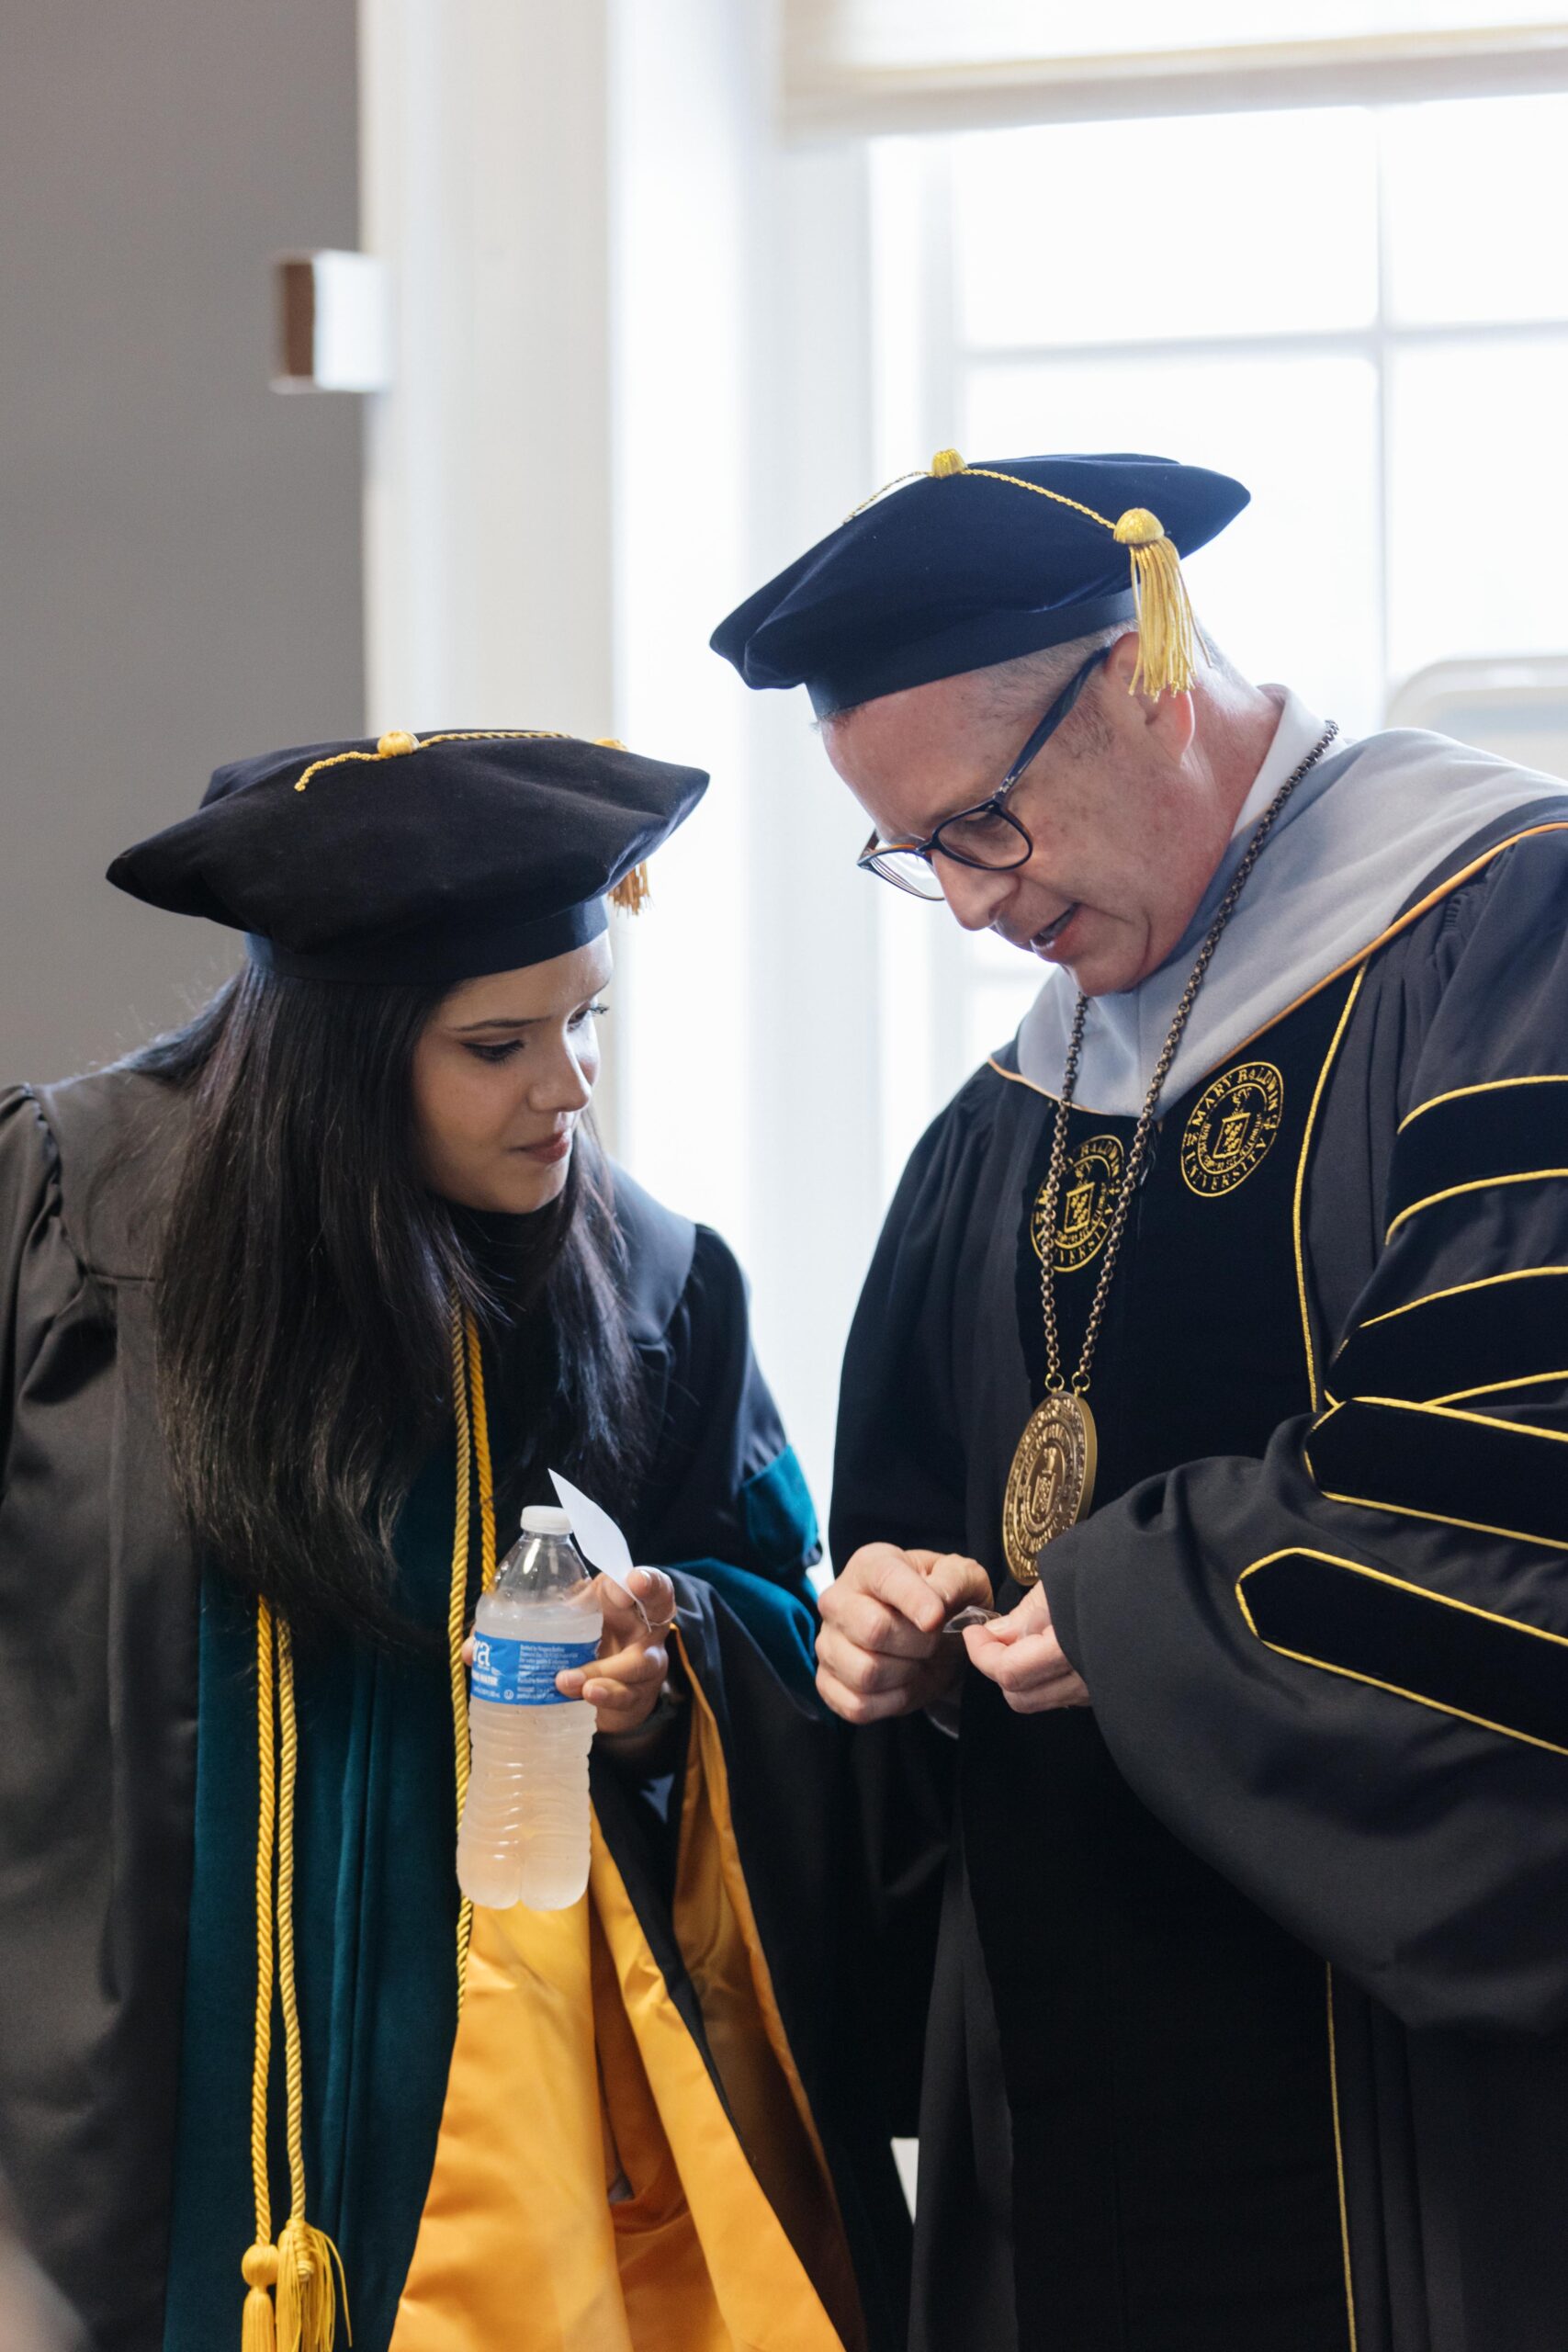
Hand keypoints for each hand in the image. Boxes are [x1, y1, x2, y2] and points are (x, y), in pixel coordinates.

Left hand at [462, 1567, 676, 1735]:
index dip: (646, 1580)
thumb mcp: (560, 1620)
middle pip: (659, 1613)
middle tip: (618, 1608)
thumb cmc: (578, 1637)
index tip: (632, 1580)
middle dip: (644, 1611)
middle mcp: (642, 1627)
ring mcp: (644, 1664)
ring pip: (638, 1666)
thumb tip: (472, 1651)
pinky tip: (582, 1700)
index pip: (647, 1581)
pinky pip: (626, 1698)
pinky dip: (604, 1698)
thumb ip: (519, 1625)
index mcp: (623, 1598)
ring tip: (570, 1682)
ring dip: (605, 1673)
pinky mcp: (636, 1697)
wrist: (606, 1681)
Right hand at [816, 1543, 992, 1724]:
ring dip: (904, 1674)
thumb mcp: (964, 1579)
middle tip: (932, 1640)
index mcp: (869, 1565)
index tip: (936, 1619)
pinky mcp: (827, 1682)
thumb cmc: (945, 1601)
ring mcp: (827, 1643)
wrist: (936, 1639)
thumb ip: (954, 1580)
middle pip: (873, 1629)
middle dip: (917, 1643)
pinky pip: (857, 1705)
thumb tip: (935, 1605)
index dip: (914, 1601)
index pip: (885, 1579)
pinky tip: (900, 1684)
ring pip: (865, 1672)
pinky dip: (889, 1702)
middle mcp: (837, 1600)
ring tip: (915, 1660)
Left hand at [963, 1582, 1089, 1713]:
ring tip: (1021, 1643)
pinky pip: (1057, 1696)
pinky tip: (1043, 1652)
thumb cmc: (1101, 1578)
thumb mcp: (1057, 1586)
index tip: (973, 1632)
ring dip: (1018, 1676)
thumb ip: (1023, 1616)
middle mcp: (1084, 1681)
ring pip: (1037, 1701)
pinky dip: (1040, 1679)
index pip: (1009, 1671)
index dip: (982, 1653)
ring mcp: (1093, 1692)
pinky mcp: (1098, 1694)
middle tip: (992, 1639)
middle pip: (1019, 1696)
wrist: (1159, 1586)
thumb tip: (995, 1634)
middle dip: (997, 1669)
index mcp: (1069, 1651)